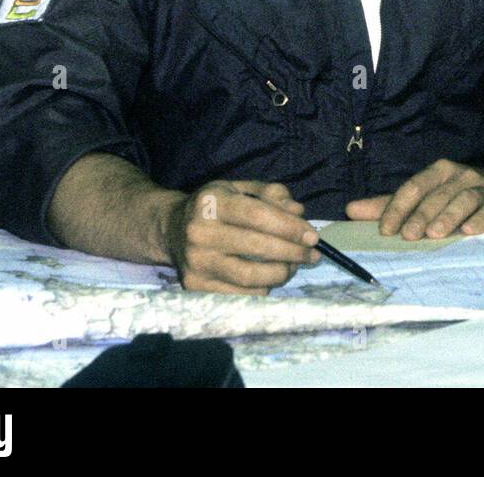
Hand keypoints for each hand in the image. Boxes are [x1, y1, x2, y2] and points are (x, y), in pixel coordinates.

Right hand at [163, 180, 320, 293]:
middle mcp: (199, 232)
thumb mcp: (239, 188)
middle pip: (257, 248)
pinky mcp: (195, 286)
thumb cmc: (215, 207)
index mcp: (212, 202)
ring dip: (281, 273)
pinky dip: (263, 287)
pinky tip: (270, 277)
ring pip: (251, 277)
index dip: (289, 228)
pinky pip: (241, 294)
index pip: (258, 216)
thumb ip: (271, 194)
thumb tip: (299, 213)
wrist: (170, 230)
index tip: (313, 237)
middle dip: (293, 253)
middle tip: (313, 255)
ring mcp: (196, 262)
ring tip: (293, 266)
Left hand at [344, 159, 483, 239]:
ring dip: (448, 216)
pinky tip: (469, 231)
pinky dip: (481, 220)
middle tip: (408, 236)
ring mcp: (483, 188)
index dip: (398, 207)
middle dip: (421, 215)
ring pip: (464, 200)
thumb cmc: (459, 193)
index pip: (414, 186)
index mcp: (439, 171)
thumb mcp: (426, 194)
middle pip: (437, 195)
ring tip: (435, 234)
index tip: (385, 230)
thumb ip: (391, 204)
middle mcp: (461, 176)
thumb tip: (351, 210)